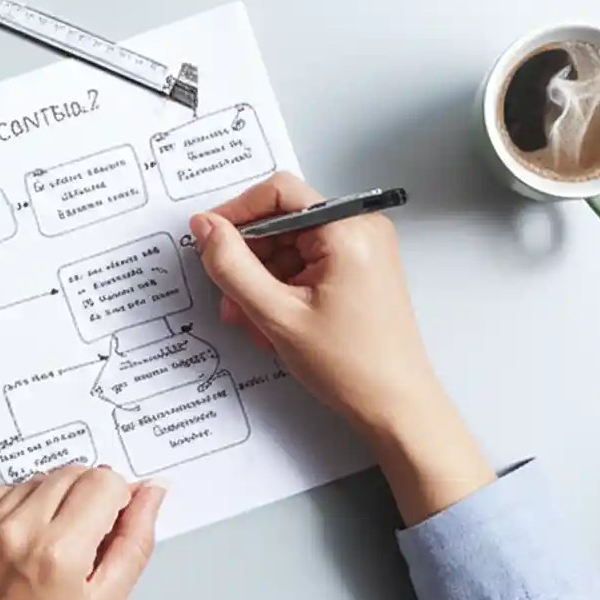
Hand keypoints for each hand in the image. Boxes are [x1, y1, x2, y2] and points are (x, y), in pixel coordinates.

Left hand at [0, 466, 167, 599]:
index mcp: (59, 552)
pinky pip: (7, 488)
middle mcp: (20, 530)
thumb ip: (135, 542)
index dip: (118, 498)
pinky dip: (23, 505)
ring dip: (56, 498)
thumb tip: (150, 496)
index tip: (113, 520)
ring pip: (42, 477)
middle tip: (85, 537)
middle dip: (90, 495)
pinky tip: (26, 539)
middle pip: (75, 472)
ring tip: (52, 544)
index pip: (105, 481)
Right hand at [190, 174, 493, 523]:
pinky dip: (282, 289)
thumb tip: (204, 226)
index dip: (237, 213)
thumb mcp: (275, 314)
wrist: (395, 406)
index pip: (279, 192)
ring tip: (252, 321)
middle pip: (283, 221)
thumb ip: (232, 265)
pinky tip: (273, 323)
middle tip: (230, 300)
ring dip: (261, 281)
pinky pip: (306, 265)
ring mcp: (362, 250)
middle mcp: (360, 229)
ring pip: (290, 247)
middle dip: (249, 260)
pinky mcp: (359, 270)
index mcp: (348, 229)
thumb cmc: (349, 365)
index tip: (208, 240)